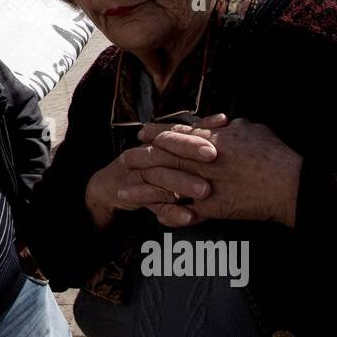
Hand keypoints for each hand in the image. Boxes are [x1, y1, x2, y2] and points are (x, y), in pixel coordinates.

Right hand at [85, 114, 227, 229]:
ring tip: (204, 190)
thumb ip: (197, 134)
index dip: (197, 130)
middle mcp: (148, 154)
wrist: (112, 183)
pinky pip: (155, 205)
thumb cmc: (151, 163)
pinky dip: (171, 213)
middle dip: (188, 151)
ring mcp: (141, 175)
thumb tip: (224, 120)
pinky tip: (188, 217)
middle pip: (166, 149)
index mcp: (160, 141)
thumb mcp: (172, 147)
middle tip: (212, 157)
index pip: (177, 131)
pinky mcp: (137, 197)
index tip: (219, 130)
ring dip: (182, 183)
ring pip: (160, 177)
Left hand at [126, 117, 301, 227]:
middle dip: (140, 158)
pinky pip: (182, 213)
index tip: (142, 133)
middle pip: (162, 157)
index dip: (156, 133)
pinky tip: (152, 216)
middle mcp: (201, 161)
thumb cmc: (275, 154)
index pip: (176, 134)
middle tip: (123, 158)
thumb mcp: (251, 130)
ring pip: (164, 186)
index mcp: (211, 139)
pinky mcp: (211, 209)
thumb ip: (231, 128)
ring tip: (123, 188)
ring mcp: (204, 186)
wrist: (289, 185)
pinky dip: (167, 214)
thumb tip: (222, 125)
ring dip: (142, 187)